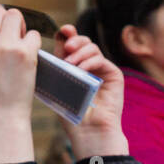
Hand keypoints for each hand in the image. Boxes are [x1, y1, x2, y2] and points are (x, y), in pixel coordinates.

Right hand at [0, 4, 41, 163]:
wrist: (0, 117)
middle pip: (0, 11)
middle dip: (8, 20)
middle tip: (12, 36)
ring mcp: (5, 46)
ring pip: (16, 17)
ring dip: (21, 27)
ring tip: (20, 44)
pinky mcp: (24, 53)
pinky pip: (33, 34)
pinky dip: (33, 43)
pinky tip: (29, 57)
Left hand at [52, 25, 128, 158]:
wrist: (88, 132)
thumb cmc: (71, 113)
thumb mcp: (59, 84)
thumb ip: (57, 64)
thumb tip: (49, 43)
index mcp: (75, 67)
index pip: (71, 45)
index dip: (67, 34)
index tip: (61, 31)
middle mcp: (90, 66)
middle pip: (83, 42)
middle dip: (74, 40)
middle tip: (66, 47)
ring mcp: (102, 70)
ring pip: (92, 48)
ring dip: (80, 52)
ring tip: (70, 64)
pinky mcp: (114, 75)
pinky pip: (101, 60)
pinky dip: (90, 62)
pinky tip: (81, 69)